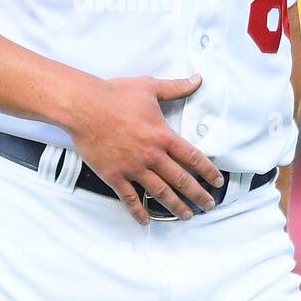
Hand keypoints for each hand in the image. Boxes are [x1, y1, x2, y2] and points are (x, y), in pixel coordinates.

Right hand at [66, 72, 223, 225]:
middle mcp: (151, 155)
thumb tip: (197, 79)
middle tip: (208, 205)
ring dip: (175, 206)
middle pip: (181, 180)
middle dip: (198, 195)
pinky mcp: (114, 175)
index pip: (193, 158)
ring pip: (160, 193)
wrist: (83, 106)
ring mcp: (133, 167)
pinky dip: (139, 211)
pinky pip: (129, 198)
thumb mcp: (149, 87)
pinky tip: (146, 221)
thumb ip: (176, 87)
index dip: (208, 171)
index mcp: (162, 135)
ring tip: (186, 216)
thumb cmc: (114, 95)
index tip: (217, 182)